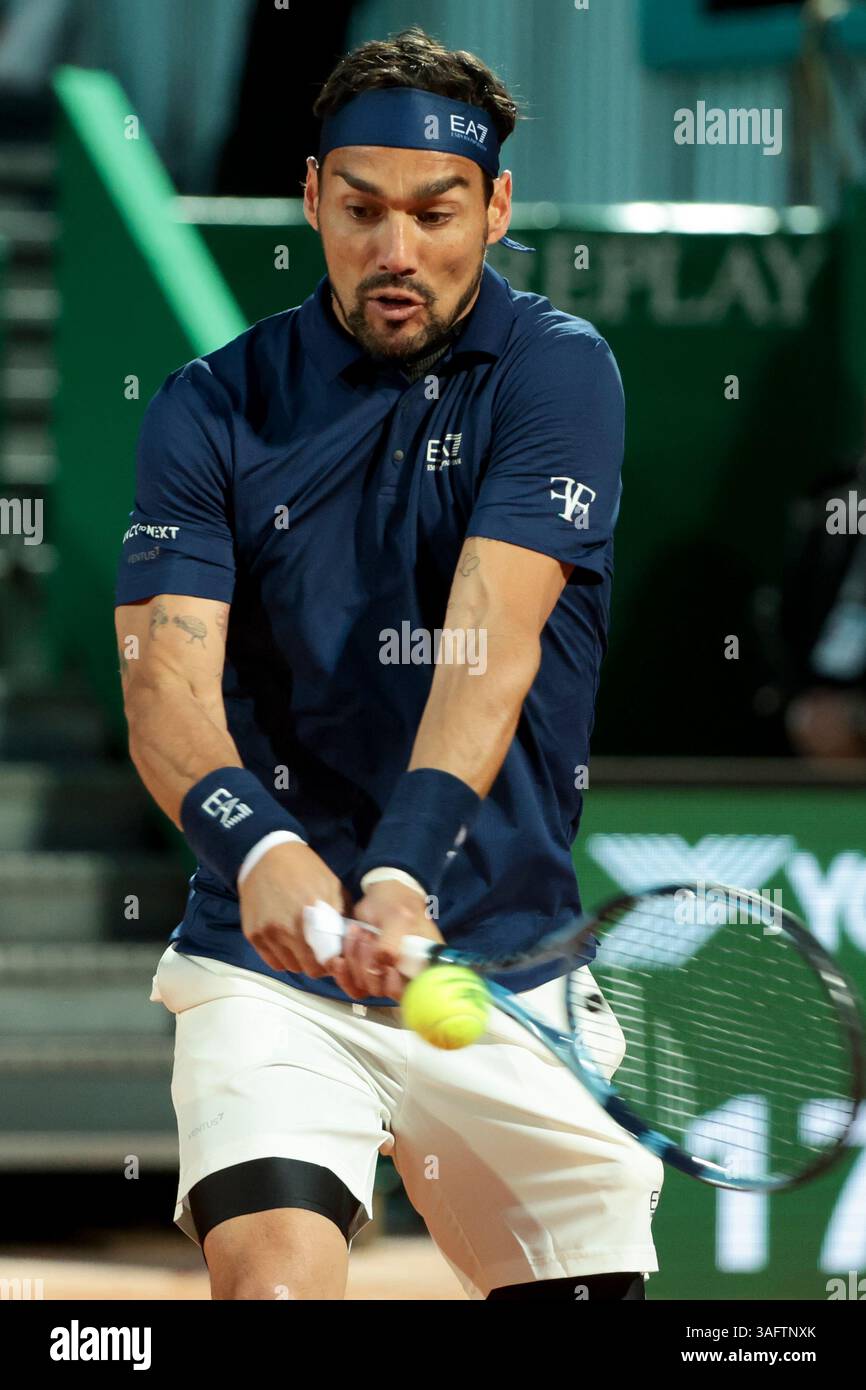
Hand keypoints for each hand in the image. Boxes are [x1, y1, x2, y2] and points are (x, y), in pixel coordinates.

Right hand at [238, 841, 350, 975]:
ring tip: (303, 944)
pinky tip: (287, 943)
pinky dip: (283, 957)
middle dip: (318, 963)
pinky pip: (273, 962)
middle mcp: (288, 928)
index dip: (335, 961)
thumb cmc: (304, 869)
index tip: (336, 955)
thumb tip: (349, 941)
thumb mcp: (332, 885)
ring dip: (300, 960)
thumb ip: (342, 915)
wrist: (266, 855)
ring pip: (291, 967)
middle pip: (310, 969)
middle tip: (321, 952)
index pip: (328, 959)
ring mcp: (268, 933)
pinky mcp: (253, 935)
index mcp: (312, 915)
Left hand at [328, 879, 443, 1001]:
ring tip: (359, 934)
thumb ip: (390, 945)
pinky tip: (340, 960)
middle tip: (368, 936)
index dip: (397, 983)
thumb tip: (381, 967)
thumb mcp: (397, 918)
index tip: (387, 962)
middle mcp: (410, 976)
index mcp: (427, 966)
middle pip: (388, 991)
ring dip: (356, 962)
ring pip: (368, 988)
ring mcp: (388, 978)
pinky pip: (355, 989)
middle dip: (371, 964)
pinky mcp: (368, 977)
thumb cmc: (396, 904)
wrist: (382, 896)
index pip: (415, 993)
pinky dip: (344, 976)